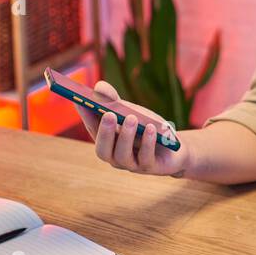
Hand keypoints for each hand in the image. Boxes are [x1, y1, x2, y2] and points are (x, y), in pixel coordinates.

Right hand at [74, 81, 188, 176]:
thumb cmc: (148, 129)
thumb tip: (98, 87)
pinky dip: (147, 142)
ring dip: (126, 136)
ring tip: (131, 118)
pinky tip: (151, 128)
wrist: (174, 149)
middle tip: (108, 114)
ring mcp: (131, 164)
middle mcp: (115, 156)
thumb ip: (114, 102)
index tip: (80, 100)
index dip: (85, 115)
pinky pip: (145, 158)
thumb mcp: (131, 112)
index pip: (92, 129)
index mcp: (107, 141)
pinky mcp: (149, 167)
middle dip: (104, 132)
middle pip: (102, 150)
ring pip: (122, 155)